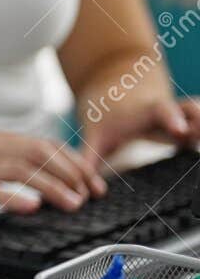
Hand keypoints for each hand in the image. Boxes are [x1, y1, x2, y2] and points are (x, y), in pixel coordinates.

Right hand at [0, 132, 106, 213]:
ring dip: (52, 185)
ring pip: (20, 169)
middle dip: (71, 173)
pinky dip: (14, 196)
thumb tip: (59, 177)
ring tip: (73, 201)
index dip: (76, 163)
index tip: (95, 183)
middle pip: (39, 153)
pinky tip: (31, 205)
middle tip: (90, 194)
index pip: (47, 145)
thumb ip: (17, 164)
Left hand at [80, 96, 199, 171]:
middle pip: (193, 109)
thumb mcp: (96, 134)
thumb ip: (90, 159)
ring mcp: (184, 116)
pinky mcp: (192, 124)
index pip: (164, 111)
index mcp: (148, 111)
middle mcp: (171, 111)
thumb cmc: (108, 115)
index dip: (173, 119)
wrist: (117, 88)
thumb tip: (89, 190)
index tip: (180, 129)